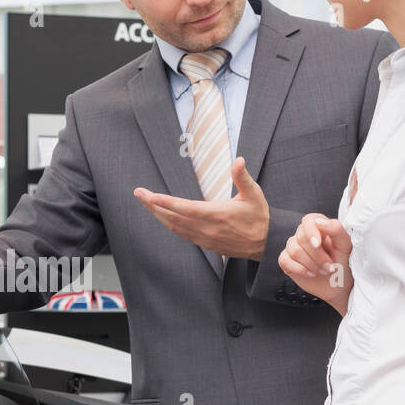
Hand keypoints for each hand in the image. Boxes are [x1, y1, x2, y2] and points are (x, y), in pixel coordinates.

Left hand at [133, 157, 269, 260]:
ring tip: (146, 202)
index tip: (150, 195)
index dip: (166, 202)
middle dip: (153, 205)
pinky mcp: (204, 244)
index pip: (185, 208)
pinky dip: (168, 223)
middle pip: (173, 217)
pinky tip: (161, 215)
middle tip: (139, 193)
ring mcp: (204, 238)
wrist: (265, 244)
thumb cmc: (259, 216)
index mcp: (217, 214)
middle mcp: (207, 228)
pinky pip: (180, 233)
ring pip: (174, 227)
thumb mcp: (255, 194)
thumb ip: (243, 177)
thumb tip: (239, 160)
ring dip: (157, 214)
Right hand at [276, 213, 352, 314]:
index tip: (318, 244)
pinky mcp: (286, 261)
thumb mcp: (346, 245)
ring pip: (294, 250)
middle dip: (317, 255)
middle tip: (330, 266)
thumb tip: (319, 221)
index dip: (311, 231)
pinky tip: (311, 274)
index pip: (308, 220)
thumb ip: (336, 229)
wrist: (338, 285)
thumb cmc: (343, 263)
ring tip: (323, 271)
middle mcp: (304, 235)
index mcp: (319, 227)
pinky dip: (300, 269)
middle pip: (301, 238)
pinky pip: (285, 261)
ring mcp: (293, 247)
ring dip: (311, 264)